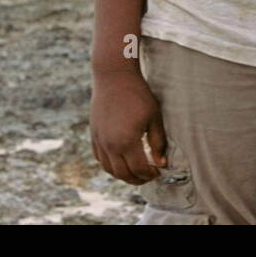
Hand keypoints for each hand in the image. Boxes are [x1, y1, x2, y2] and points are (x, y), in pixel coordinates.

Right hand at [90, 68, 166, 184]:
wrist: (114, 77)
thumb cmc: (138, 95)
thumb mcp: (154, 117)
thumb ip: (158, 142)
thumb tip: (162, 163)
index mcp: (126, 141)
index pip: (139, 169)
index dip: (150, 174)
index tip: (158, 170)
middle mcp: (109, 145)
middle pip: (122, 174)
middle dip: (137, 179)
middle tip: (149, 176)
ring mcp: (99, 141)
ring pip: (109, 169)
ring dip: (123, 175)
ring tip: (136, 172)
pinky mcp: (93, 135)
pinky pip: (100, 158)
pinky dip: (110, 165)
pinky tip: (121, 161)